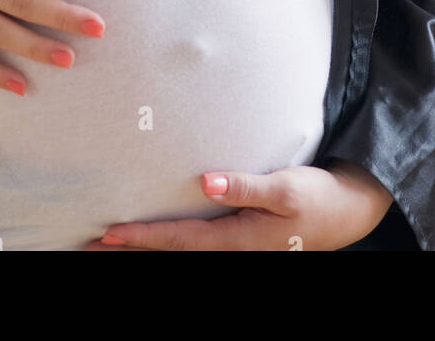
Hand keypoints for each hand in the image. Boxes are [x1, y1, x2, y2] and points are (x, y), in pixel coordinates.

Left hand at [82, 160, 393, 250]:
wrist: (346, 212)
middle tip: (89, 244)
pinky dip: (168, 240)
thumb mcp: (286, 188)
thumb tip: (208, 182)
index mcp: (239, 238)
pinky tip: (152, 235)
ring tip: (108, 242)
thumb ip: (247, 185)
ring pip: (181, 248)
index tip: (109, 234)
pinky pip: (194, 240)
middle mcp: (231, 247)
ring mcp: (234, 245)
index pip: (181, 240)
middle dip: (132, 249)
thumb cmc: (316, 197)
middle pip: (172, 251)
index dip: (145, 238)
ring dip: (146, 246)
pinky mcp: (237, 236)